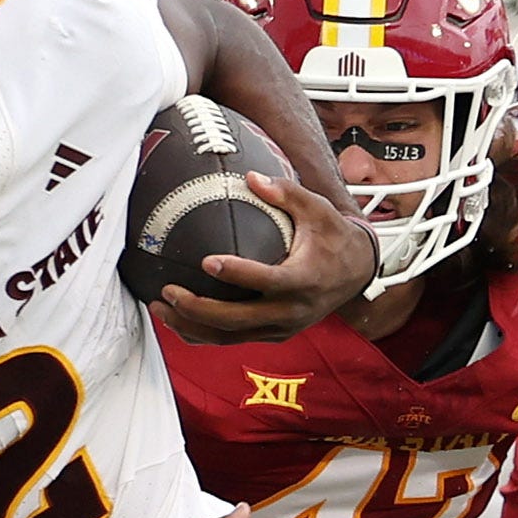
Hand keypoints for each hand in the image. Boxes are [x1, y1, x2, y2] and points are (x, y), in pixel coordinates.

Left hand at [170, 178, 379, 343]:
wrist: (356, 272)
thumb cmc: (333, 237)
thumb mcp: (316, 209)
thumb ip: (285, 192)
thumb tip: (251, 177)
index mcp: (304, 280)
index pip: (267, 281)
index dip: (237, 274)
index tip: (207, 262)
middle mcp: (291, 311)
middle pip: (238, 321)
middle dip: (199, 310)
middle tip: (169, 291)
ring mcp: (281, 328)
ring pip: (230, 338)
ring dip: (192, 327)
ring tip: (160, 308)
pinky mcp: (272, 335)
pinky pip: (233, 340)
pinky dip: (203, 335)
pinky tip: (176, 321)